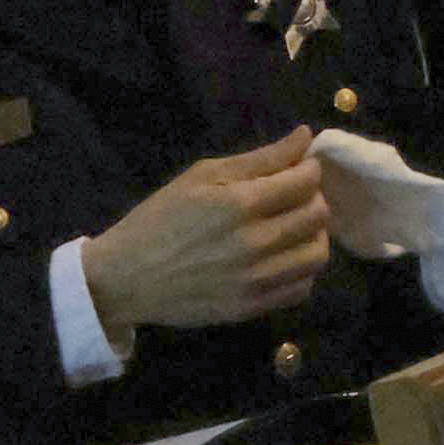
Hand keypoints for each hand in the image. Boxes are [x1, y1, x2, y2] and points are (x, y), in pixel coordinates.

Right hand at [82, 130, 336, 335]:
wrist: (124, 278)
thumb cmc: (160, 218)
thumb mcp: (203, 176)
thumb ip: (260, 158)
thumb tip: (305, 136)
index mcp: (240, 204)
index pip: (307, 181)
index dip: (309, 168)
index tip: (297, 169)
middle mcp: (254, 243)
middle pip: (319, 215)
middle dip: (313, 198)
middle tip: (293, 197)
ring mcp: (254, 281)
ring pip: (317, 254)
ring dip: (313, 235)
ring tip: (291, 228)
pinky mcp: (250, 308)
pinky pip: (301, 287)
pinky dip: (300, 269)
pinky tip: (281, 258)